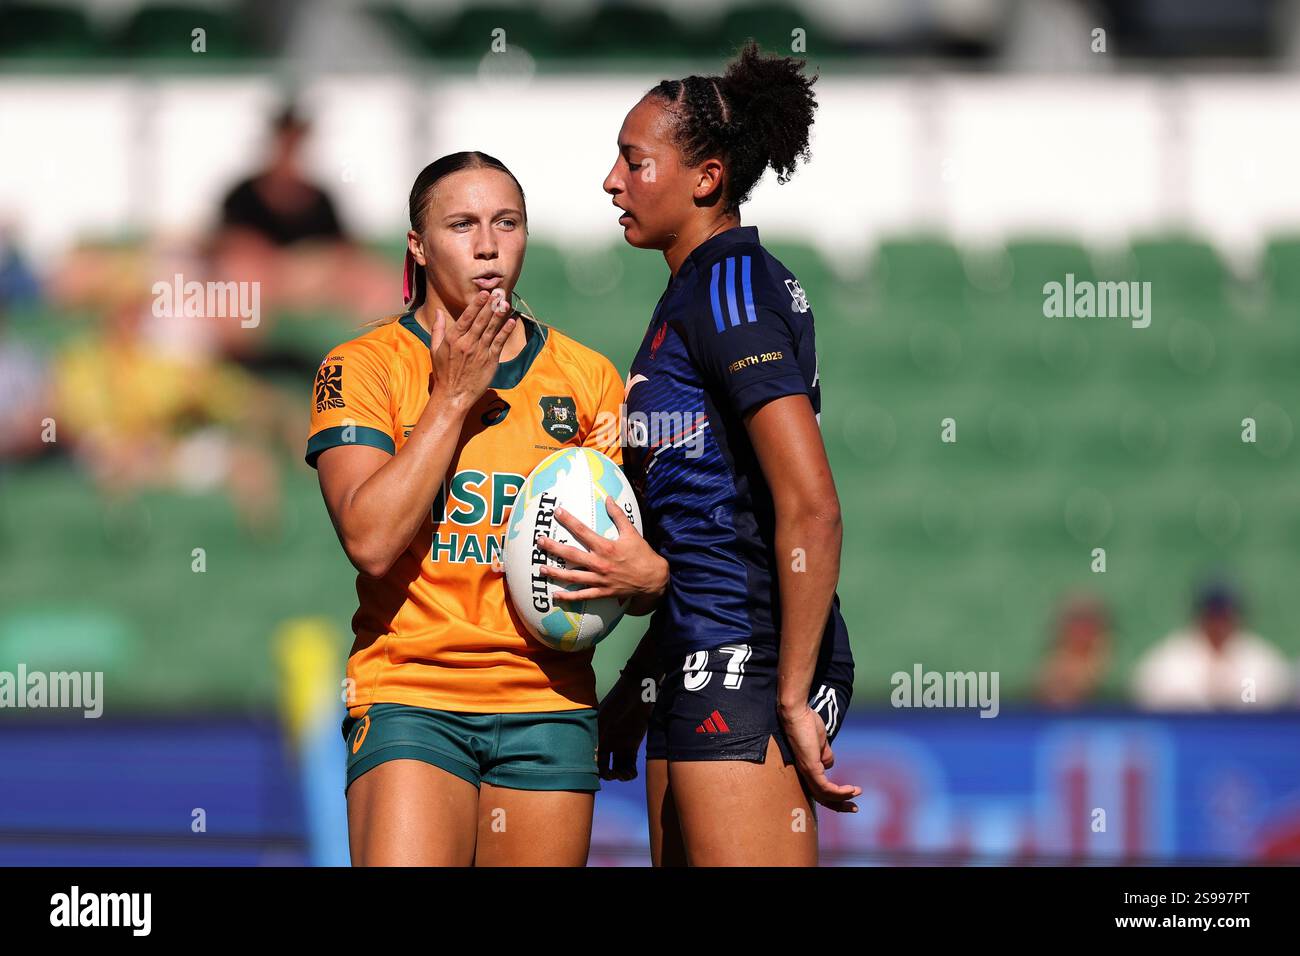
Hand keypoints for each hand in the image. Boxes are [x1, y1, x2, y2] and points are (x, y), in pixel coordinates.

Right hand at [429, 289, 514, 408]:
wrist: (453, 395)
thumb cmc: (443, 372)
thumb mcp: (435, 349)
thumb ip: (438, 329)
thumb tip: (438, 311)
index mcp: (453, 339)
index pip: (467, 318)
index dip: (477, 304)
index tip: (484, 293)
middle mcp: (467, 344)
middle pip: (481, 321)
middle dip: (490, 305)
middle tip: (498, 292)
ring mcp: (480, 352)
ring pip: (491, 330)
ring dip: (499, 315)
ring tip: (505, 302)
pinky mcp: (490, 361)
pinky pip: (499, 343)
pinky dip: (506, 332)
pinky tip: (511, 321)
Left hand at [537, 495, 667, 612]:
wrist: (653, 579)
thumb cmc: (642, 554)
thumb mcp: (632, 532)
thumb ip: (618, 515)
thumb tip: (608, 498)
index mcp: (606, 547)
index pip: (583, 531)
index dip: (569, 521)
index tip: (557, 512)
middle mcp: (600, 563)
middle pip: (571, 555)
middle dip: (553, 547)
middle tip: (539, 541)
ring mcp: (599, 579)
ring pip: (573, 576)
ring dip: (555, 573)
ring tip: (540, 568)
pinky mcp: (602, 592)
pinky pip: (582, 595)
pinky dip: (569, 596)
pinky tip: (555, 596)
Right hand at [596, 673, 654, 780]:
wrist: (638, 690)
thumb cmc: (618, 701)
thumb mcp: (605, 717)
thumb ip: (598, 735)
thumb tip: (591, 756)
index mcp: (596, 737)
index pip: (592, 760)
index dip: (596, 770)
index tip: (603, 772)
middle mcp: (606, 743)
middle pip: (604, 767)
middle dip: (609, 775)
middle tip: (615, 773)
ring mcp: (619, 745)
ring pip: (617, 768)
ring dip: (620, 776)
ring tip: (625, 774)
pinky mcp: (632, 745)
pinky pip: (629, 764)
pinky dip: (630, 772)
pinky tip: (632, 773)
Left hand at [778, 702, 859, 812]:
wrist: (797, 712)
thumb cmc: (806, 723)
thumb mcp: (820, 743)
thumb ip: (825, 755)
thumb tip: (829, 765)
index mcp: (807, 769)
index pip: (820, 790)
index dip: (835, 797)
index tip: (850, 797)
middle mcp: (804, 773)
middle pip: (822, 798)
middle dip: (839, 805)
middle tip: (855, 809)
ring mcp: (806, 770)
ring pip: (823, 795)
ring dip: (842, 798)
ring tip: (856, 793)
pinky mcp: (810, 766)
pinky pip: (824, 786)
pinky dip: (838, 792)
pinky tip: (850, 790)